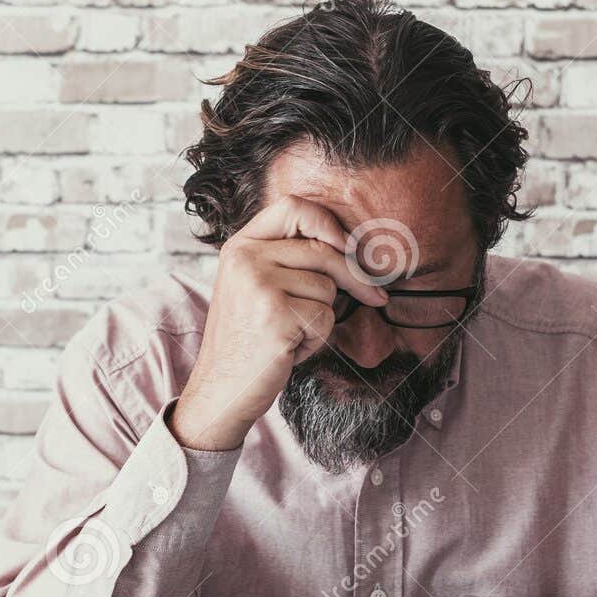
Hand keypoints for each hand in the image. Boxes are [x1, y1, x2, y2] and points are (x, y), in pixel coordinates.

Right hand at [171, 196, 386, 450]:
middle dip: (354, 277)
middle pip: (323, 250)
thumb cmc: (247, 340)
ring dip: (321, 317)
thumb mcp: (254, 286)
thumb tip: (350, 247)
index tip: (349, 248)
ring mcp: (258, 285)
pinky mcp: (275, 314)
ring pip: (327, 288)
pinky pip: (324, 317)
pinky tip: (288, 349)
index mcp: (240, 246)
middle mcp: (245, 259)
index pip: (294, 207)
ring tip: (289, 333)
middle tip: (375, 296)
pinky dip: (316, 339)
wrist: (221, 388)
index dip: (329, 224)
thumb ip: (287, 259)